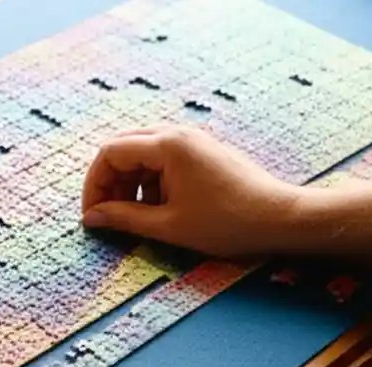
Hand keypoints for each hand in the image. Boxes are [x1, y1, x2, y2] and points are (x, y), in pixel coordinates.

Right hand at [81, 125, 303, 256]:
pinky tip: (159, 210)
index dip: (94, 185)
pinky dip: (150, 182)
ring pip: (142, 155)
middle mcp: (178, 134)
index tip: (93, 215)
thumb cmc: (227, 222)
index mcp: (167, 146)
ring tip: (135, 217)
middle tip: (108, 215)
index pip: (110, 154)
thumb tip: (92, 217)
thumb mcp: (168, 225)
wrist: (279, 218)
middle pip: (123, 149)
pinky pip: (163, 160)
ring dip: (130, 184)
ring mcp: (193, 141)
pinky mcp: (203, 153)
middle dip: (109, 183)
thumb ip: (124, 218)